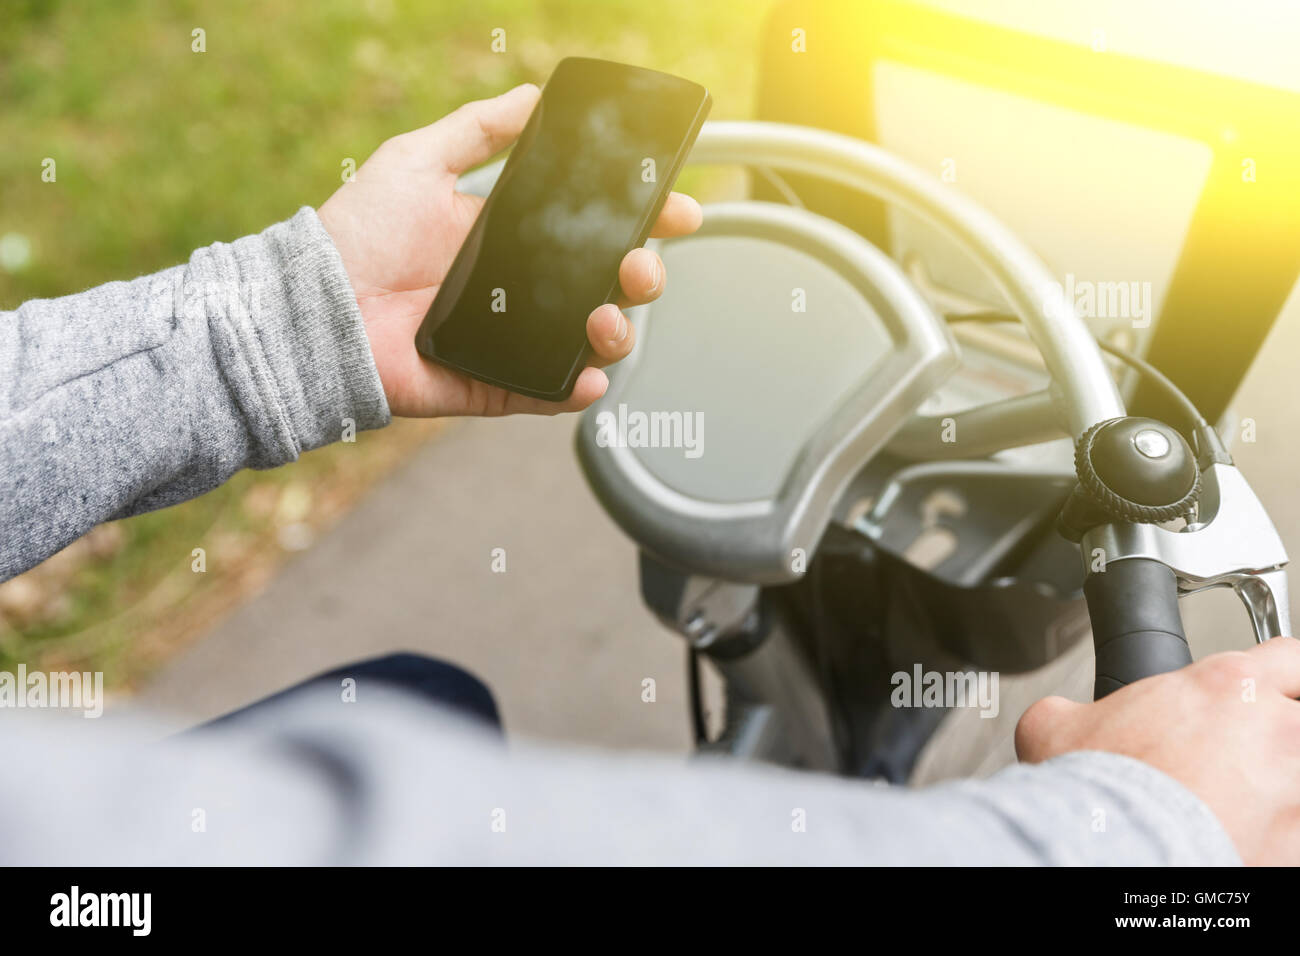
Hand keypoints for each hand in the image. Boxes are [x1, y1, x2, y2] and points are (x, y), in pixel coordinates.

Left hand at [318, 83, 701, 416]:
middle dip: (643, 277)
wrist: (313, 306)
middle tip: (640, 267)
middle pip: (608, 289)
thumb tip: (533, 95)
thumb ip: (478, 130)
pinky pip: (547, 394)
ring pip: (590, 345)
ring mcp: (511, 340)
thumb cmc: (356, 234)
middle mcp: (521, 291)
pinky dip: (575, 391)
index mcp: (513, 239)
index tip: (674, 209)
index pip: (594, 231)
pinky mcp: (493, 384)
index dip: (642, 221)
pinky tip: (586, 376)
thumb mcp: (417, 160)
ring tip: (604, 318)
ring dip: (616, 334)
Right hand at [1016, 638, 1299, 864]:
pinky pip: (1298, 834)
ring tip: (1248, 801)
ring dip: (1284, 788)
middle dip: (1284, 734)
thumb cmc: (1102, 788)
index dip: (1285, 672)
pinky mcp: (1295, 843)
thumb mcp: (1056, 725)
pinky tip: (1246, 839)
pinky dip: (1280, 836)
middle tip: (1255, 752)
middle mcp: (1274, 732)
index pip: (1289, 656)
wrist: (1120, 850)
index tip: (1276, 687)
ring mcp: (1293, 791)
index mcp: (1225, 687)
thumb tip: (1057, 717)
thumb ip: (1073, 710)